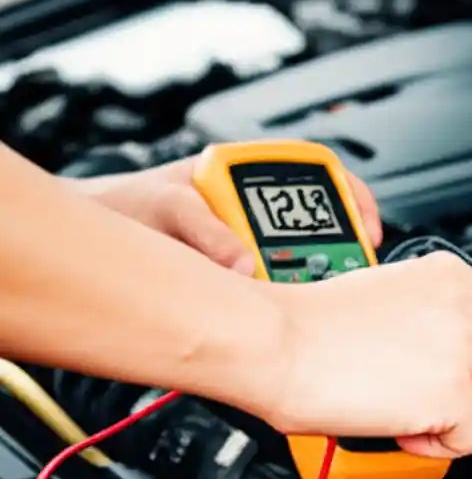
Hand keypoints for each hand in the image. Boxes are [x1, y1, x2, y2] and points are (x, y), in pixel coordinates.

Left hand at [68, 157, 383, 273]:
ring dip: (312, 278)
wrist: (100, 233)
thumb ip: (203, 229)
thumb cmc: (128, 205)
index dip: (353, 199)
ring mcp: (250, 240)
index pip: (321, 174)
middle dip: (340, 250)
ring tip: (312, 293)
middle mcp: (255, 206)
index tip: (364, 229)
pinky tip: (286, 306)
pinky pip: (279, 285)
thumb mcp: (165, 206)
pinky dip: (288, 297)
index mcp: (246, 172)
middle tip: (345, 273)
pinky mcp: (242, 274)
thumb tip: (243, 262)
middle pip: (321, 223)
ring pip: (304, 259)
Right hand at [256, 252, 471, 458]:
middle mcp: (465, 306)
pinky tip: (406, 427)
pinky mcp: (447, 388)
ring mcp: (460, 345)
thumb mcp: (396, 297)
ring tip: (422, 415)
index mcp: (454, 278)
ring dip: (470, 424)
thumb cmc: (311, 327)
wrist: (272, 343)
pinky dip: (442, 445)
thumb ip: (448, 319)